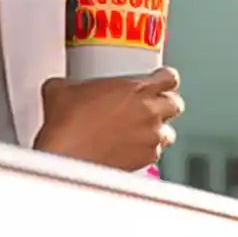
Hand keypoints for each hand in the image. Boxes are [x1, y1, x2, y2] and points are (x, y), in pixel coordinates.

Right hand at [34, 67, 183, 170]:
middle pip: (175, 104)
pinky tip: (132, 149)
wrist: (65, 157)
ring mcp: (151, 136)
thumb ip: (72, 83)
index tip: (161, 80)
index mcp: (137, 88)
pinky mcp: (146, 159)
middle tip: (152, 106)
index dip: (165, 78)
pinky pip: (156, 153)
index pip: (169, 77)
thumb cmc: (67, 124)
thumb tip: (61, 85)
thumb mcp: (62, 89)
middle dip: (166, 104)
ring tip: (142, 131)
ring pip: (168, 132)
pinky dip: (147, 150)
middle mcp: (150, 111)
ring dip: (158, 130)